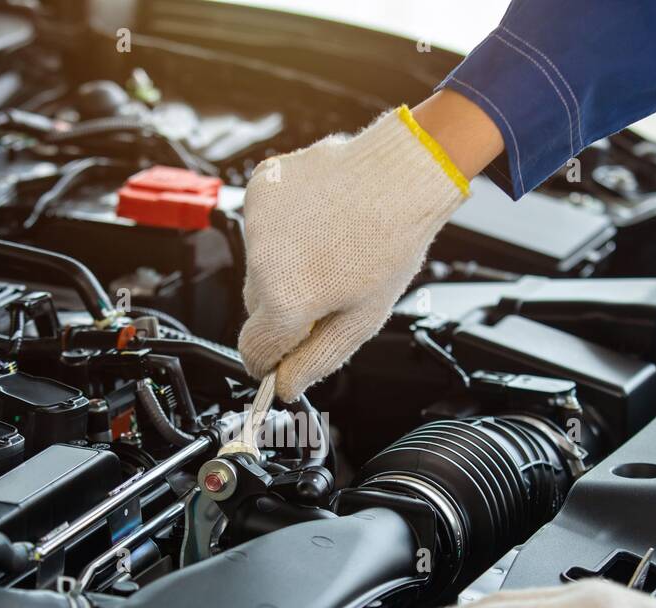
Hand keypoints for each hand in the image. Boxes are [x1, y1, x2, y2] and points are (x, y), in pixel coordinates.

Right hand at [238, 102, 477, 400]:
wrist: (402, 172)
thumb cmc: (391, 241)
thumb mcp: (361, 320)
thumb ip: (316, 360)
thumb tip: (284, 387)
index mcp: (287, 301)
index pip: (254, 350)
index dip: (269, 359)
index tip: (280, 358)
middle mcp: (262, 263)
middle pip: (256, 306)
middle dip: (284, 306)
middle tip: (327, 288)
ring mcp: (257, 223)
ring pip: (259, 264)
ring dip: (284, 264)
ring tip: (329, 247)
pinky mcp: (260, 190)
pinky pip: (261, 226)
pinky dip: (282, 228)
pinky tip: (317, 220)